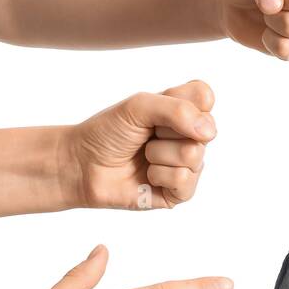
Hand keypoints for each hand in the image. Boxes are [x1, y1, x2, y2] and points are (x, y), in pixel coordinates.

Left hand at [60, 80, 215, 209]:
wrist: (81, 164)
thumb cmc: (107, 133)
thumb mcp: (139, 107)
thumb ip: (178, 110)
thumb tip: (208, 132)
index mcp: (183, 111)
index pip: (205, 97)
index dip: (183, 103)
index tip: (156, 112)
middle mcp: (190, 136)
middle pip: (204, 128)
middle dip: (166, 131)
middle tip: (146, 136)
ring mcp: (188, 164)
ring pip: (194, 155)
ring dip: (159, 155)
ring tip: (144, 157)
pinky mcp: (180, 191)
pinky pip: (185, 180)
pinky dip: (159, 176)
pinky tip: (147, 175)